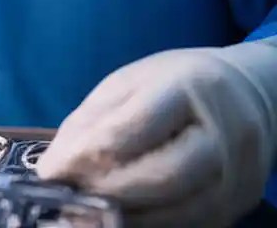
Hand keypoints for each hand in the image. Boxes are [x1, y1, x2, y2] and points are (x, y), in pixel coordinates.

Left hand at [37, 41, 276, 227]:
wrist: (247, 94)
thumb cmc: (176, 84)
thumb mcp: (128, 84)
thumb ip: (89, 124)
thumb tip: (51, 170)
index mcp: (188, 89)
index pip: (133, 129)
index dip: (86, 155)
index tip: (50, 172)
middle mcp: (222, 136)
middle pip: (160, 177)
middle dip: (104, 191)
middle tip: (67, 196)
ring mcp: (235, 176)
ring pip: (173, 211)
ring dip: (121, 216)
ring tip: (84, 211)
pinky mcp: (236, 205)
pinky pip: (185, 224)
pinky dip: (145, 224)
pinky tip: (117, 216)